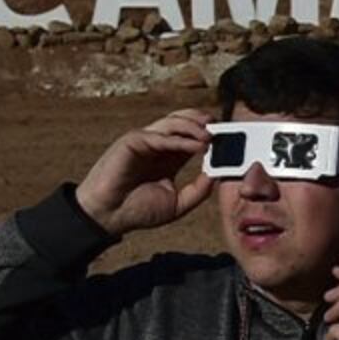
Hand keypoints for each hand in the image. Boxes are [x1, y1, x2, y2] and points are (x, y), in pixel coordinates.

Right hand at [73, 109, 215, 236]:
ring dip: (194, 126)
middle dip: (203, 121)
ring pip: (173, 122)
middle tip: (221, 128)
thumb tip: (216, 175)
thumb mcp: (177, 204)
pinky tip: (197, 146)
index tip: (229, 139)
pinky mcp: (133, 141)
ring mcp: (145, 141)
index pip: (192, 138)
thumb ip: (198, 190)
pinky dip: (180, 139)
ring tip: (211, 136)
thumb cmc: (137, 211)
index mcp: (168, 158)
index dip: (210, 135)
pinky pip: (160, 136)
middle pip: (183, 122)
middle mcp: (158, 146)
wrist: (109, 217)